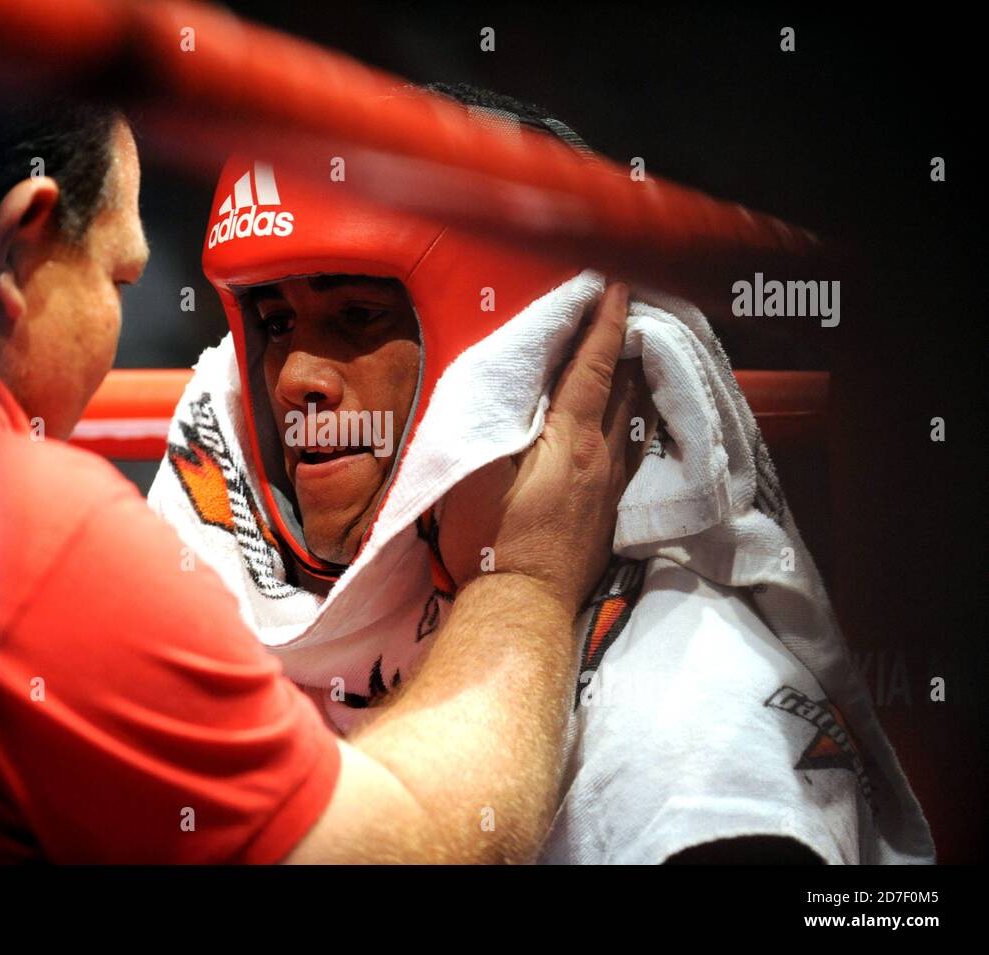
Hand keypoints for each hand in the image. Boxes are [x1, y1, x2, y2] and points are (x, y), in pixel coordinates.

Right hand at [438, 281, 654, 614]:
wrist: (522, 604)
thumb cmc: (492, 539)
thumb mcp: (480, 472)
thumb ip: (501, 424)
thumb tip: (516, 387)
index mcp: (573, 439)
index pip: (594, 367)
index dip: (605, 325)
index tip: (618, 288)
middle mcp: (604, 456)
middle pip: (625, 385)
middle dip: (628, 343)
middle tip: (631, 308)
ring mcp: (611, 486)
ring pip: (633, 418)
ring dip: (635, 379)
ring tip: (634, 353)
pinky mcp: (610, 511)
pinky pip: (631, 449)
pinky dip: (633, 418)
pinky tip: (629, 418)